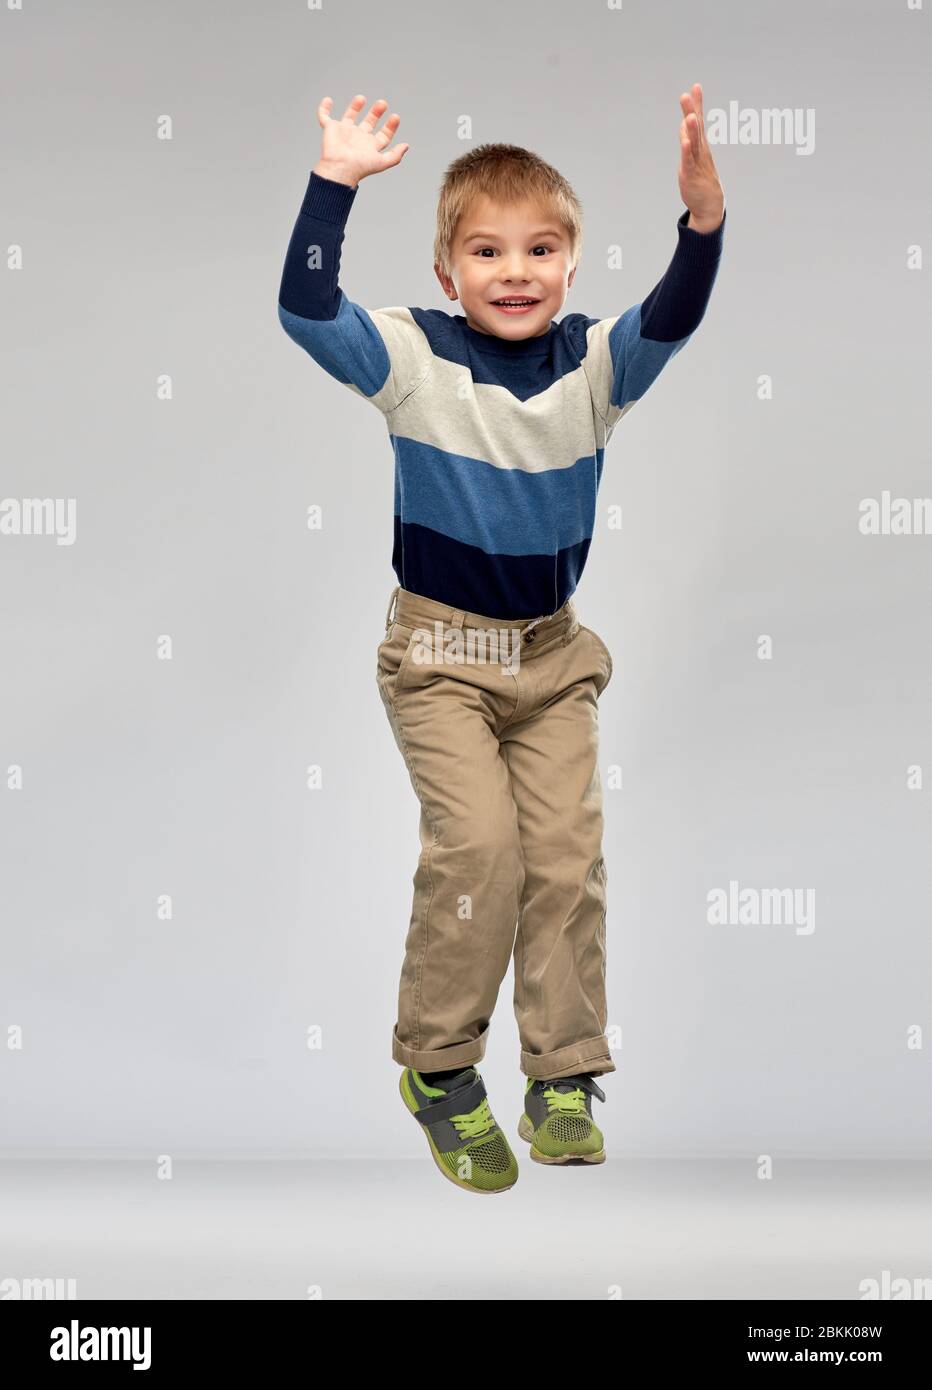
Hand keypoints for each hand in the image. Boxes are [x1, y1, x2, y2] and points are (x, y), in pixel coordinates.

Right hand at [313, 94, 408, 187]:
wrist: (340, 167)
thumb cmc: (359, 167)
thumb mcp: (382, 162)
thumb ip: (395, 156)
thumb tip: (406, 146)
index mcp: (369, 147)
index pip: (383, 136)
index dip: (390, 127)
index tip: (395, 117)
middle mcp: (357, 139)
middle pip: (369, 124)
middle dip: (376, 113)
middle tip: (382, 103)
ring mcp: (344, 133)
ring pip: (350, 117)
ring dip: (355, 107)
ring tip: (362, 98)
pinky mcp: (330, 128)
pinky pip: (324, 116)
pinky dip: (324, 108)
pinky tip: (328, 100)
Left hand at [677, 83, 724, 232]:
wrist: (710, 205)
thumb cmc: (701, 180)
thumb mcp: (693, 156)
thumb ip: (688, 139)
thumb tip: (684, 123)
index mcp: (700, 146)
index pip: (699, 121)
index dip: (697, 104)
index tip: (696, 86)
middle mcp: (700, 151)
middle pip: (696, 128)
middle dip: (693, 111)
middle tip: (689, 93)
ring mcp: (696, 163)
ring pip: (694, 143)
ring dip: (692, 129)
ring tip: (690, 115)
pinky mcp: (691, 175)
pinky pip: (689, 162)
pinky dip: (687, 152)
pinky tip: (685, 142)